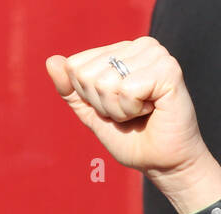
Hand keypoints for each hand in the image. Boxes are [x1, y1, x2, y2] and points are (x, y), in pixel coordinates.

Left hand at [45, 37, 211, 188]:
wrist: (161, 162)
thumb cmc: (130, 138)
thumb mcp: (91, 113)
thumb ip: (71, 89)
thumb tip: (51, 60)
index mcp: (122, 50)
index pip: (76, 66)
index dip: (88, 97)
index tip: (114, 107)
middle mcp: (141, 46)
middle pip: (88, 75)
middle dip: (103, 104)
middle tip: (129, 113)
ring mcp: (156, 55)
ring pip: (106, 82)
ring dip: (118, 109)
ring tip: (140, 112)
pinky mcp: (168, 70)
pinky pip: (127, 90)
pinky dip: (132, 109)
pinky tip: (151, 109)